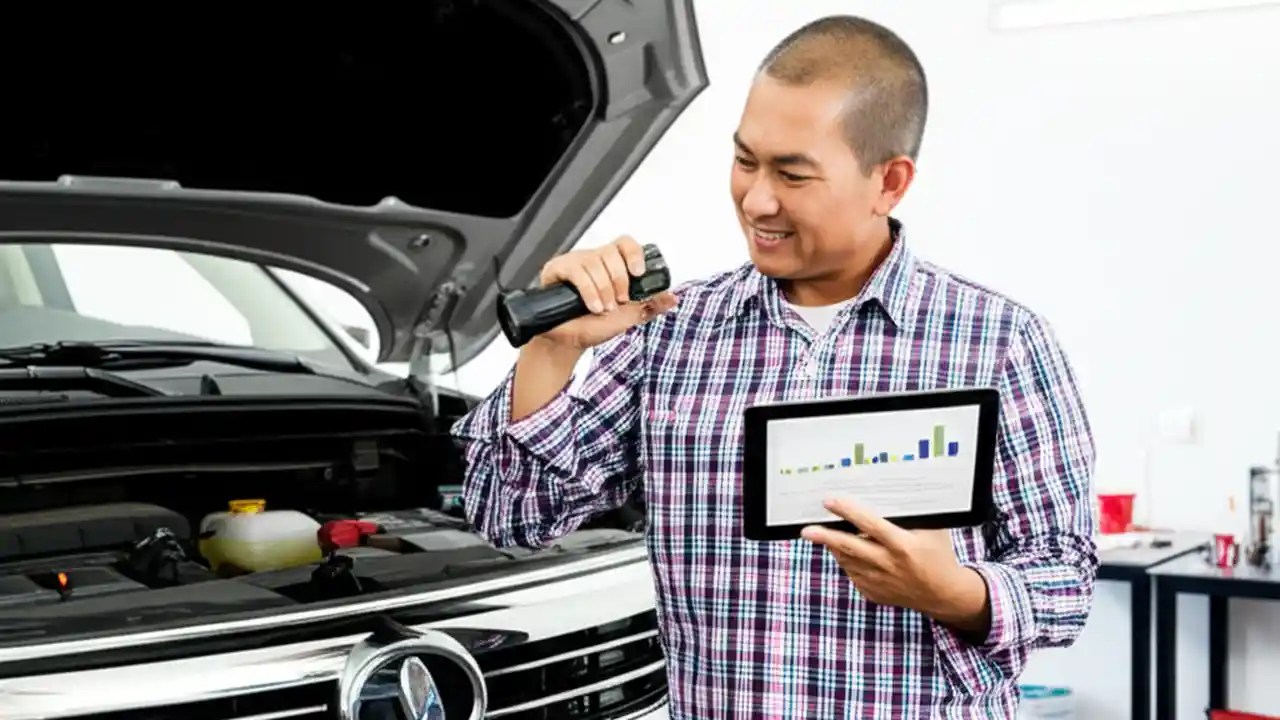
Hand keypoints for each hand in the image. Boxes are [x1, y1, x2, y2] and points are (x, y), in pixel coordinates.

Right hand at [534, 235, 677, 349]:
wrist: (569, 342)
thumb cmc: (594, 326)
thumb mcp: (629, 317)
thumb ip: (651, 306)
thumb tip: (672, 298)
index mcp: (613, 266)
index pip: (626, 244)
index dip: (634, 254)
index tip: (638, 273)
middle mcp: (595, 260)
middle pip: (612, 252)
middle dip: (620, 280)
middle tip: (619, 301)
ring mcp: (576, 262)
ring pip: (595, 262)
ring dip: (604, 289)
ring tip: (603, 308)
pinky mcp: (559, 269)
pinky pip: (577, 272)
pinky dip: (589, 291)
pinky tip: (593, 306)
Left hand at [801, 498, 987, 633]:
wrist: (944, 594)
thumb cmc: (937, 554)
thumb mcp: (931, 530)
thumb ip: (909, 515)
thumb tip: (882, 494)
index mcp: (903, 546)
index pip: (869, 524)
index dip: (848, 511)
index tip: (829, 501)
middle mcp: (888, 565)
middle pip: (849, 547)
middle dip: (824, 536)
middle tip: (806, 529)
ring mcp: (879, 582)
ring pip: (846, 561)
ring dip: (834, 546)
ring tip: (823, 534)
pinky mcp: (873, 594)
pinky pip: (852, 573)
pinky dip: (847, 561)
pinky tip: (848, 551)